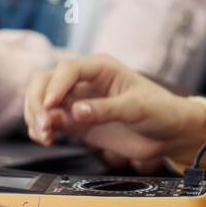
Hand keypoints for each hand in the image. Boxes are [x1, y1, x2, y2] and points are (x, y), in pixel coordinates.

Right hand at [24, 54, 205, 171]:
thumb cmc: (160, 111)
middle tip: (44, 124)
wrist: (169, 134)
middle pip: (45, 81)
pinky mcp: (75, 122)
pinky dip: (41, 129)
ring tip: (45, 136)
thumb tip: (75, 112)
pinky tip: (46, 139)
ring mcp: (77, 101)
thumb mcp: (137, 108)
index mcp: (101, 67)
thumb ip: (105, 109)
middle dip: (38, 101)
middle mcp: (84, 81)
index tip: (50, 106)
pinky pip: (49, 121)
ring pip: (41, 100)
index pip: (68, 69)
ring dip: (35, 116)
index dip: (55, 86)